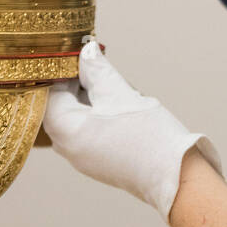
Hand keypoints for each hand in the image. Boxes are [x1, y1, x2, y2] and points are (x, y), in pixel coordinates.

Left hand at [43, 40, 223, 222]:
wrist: (176, 175)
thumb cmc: (147, 136)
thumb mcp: (120, 93)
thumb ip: (97, 70)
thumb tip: (85, 51)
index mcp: (66, 131)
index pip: (51, 92)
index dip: (63, 70)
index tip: (79, 54)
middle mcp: (69, 148)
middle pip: (63, 106)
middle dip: (80, 83)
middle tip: (98, 65)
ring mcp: (84, 158)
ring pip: (79, 117)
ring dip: (94, 98)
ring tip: (116, 86)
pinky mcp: (100, 162)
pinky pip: (90, 131)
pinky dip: (101, 114)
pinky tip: (123, 106)